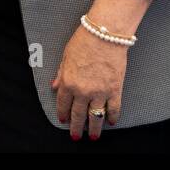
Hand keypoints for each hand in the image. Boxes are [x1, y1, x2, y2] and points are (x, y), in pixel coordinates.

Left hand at [51, 25, 128, 139]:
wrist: (105, 33)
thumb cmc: (84, 40)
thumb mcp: (66, 56)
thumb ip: (60, 73)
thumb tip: (54, 86)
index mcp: (68, 82)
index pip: (63, 104)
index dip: (63, 114)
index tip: (64, 120)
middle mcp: (82, 91)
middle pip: (78, 115)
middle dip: (76, 128)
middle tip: (76, 136)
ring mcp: (99, 92)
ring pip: (95, 117)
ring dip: (94, 129)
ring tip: (94, 137)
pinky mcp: (115, 90)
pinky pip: (114, 109)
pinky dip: (112, 117)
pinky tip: (110, 121)